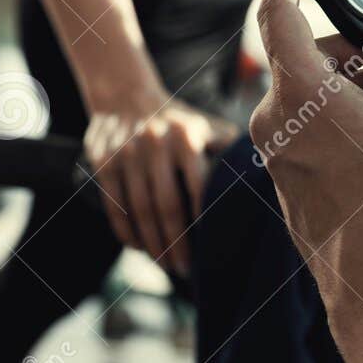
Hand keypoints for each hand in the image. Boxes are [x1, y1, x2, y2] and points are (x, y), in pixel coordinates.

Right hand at [84, 92, 237, 276]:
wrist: (124, 93)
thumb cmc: (179, 120)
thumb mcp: (207, 125)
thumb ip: (230, 150)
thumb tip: (259, 182)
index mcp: (186, 135)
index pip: (196, 187)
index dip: (202, 220)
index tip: (210, 246)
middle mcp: (154, 142)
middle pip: (165, 205)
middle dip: (176, 242)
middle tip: (185, 269)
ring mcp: (126, 152)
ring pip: (138, 209)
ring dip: (152, 243)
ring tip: (165, 265)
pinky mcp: (104, 161)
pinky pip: (114, 204)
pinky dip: (126, 231)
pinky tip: (139, 248)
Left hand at [250, 0, 362, 314]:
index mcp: (299, 89)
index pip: (278, 12)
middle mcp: (274, 115)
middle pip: (310, 58)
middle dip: (356, 54)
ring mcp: (274, 150)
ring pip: (312, 95)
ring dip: (354, 91)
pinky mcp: (283, 176)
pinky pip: (309, 128)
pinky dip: (340, 121)